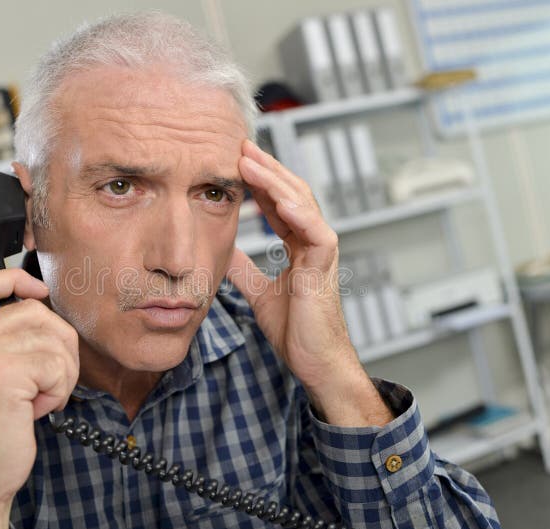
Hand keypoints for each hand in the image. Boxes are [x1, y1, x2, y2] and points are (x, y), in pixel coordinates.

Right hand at [0, 269, 78, 528]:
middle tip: (46, 383)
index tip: (38, 292)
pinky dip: (59, 391)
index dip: (17, 279)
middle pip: (37, 312)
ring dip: (61, 373)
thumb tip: (41, 312)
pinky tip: (35, 411)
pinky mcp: (1, 372)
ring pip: (54, 337)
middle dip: (58, 347)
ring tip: (36, 400)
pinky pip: (58, 365)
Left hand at [229, 140, 391, 426]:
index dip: (258, 181)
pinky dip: (297, 213)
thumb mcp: (259, 292)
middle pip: (290, 193)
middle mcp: (312, 242)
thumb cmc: (295, 331)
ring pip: (301, 203)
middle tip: (239, 146)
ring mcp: (321, 251)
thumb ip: (245, 269)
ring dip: (274, 180)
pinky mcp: (325, 265)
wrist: (314, 361)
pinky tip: (277, 197)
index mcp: (298, 246)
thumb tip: (224, 252)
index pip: (278, 202)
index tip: (234, 162)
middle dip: (265, 169)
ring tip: (250, 160)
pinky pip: (314, 231)